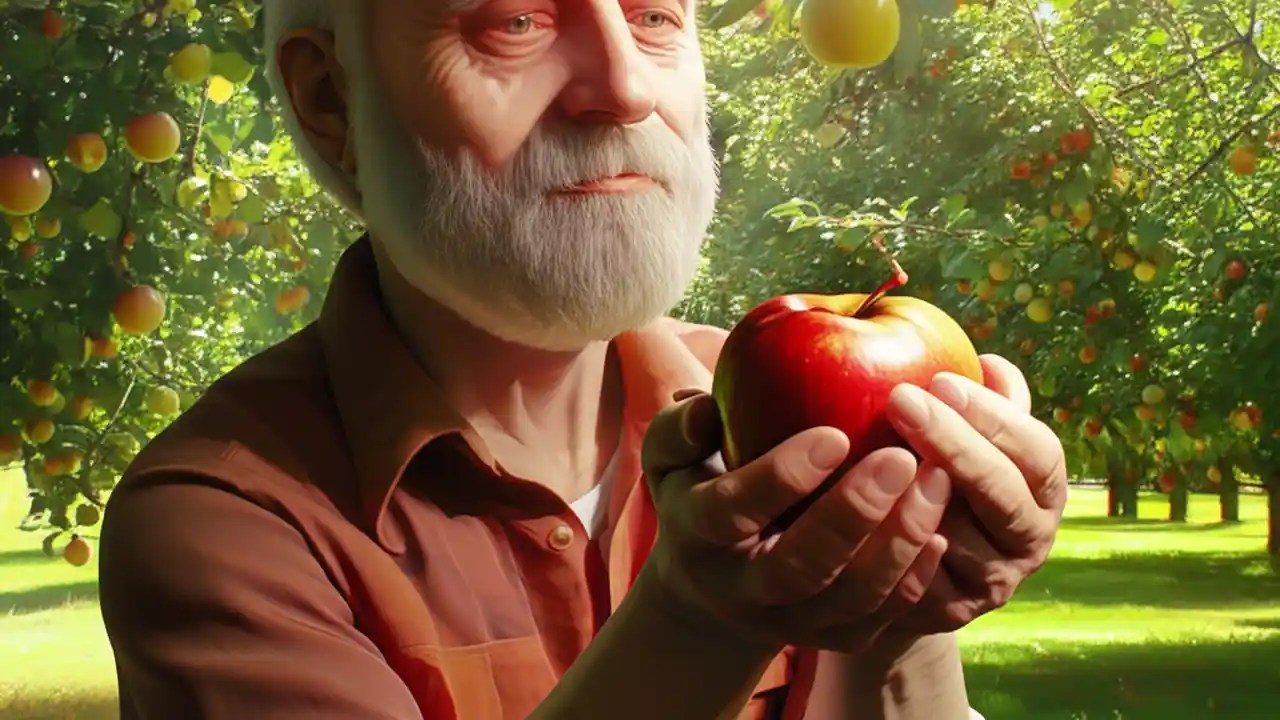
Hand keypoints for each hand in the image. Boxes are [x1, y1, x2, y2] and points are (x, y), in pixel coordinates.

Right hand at [641, 389, 950, 655]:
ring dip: (898, 542)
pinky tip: (940, 528)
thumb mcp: (670, 459)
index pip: (732, 512)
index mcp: (697, 536)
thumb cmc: (699, 492)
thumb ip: (679, 429)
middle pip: (800, 566)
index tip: (834, 434)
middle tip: (900, 458)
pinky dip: (914, 577)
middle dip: (853, 514)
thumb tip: (707, 405)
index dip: (781, 477)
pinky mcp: (834, 637)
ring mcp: (792, 622)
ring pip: (851, 598)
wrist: (713, 587)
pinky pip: (881, 616)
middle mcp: (743, 590)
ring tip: (936, 480)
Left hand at [882, 354, 1067, 638]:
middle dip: (951, 441)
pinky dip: (890, 544)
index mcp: (1044, 490)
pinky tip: (859, 507)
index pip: (1037, 452)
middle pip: (1000, 492)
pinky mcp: (947, 614)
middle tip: (899, 399)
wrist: (915, 565)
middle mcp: (1028, 540)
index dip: (994, 416)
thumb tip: (986, 362)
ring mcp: (991, 583)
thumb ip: (984, 404)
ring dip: (915, 493)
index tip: (940, 379)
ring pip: (957, 538)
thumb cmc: (942, 477)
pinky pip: (917, 580)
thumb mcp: (969, 438)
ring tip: (873, 449)